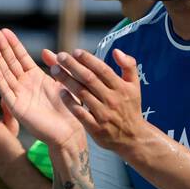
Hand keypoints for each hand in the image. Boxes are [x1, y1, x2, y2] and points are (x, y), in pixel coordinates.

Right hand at [0, 28, 85, 149]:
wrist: (70, 131)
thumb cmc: (69, 109)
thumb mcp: (63, 82)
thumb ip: (56, 66)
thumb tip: (45, 51)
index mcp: (36, 77)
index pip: (21, 57)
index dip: (13, 44)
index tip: (4, 31)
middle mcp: (25, 85)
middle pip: (11, 62)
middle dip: (2, 47)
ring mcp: (19, 95)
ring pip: (5, 74)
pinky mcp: (17, 108)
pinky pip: (6, 91)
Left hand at [49, 45, 150, 159]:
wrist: (133, 138)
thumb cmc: (131, 108)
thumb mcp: (135, 86)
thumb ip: (129, 65)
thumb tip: (116, 51)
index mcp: (121, 88)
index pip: (102, 69)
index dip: (88, 59)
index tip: (75, 51)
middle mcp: (112, 99)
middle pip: (89, 79)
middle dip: (73, 66)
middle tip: (60, 56)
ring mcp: (103, 114)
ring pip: (82, 94)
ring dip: (67, 80)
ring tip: (55, 69)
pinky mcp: (96, 128)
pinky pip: (80, 113)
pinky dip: (70, 103)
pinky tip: (61, 93)